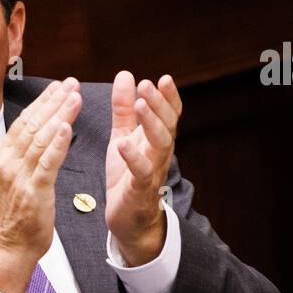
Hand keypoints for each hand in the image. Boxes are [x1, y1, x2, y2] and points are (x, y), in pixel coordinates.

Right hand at [0, 78, 81, 292]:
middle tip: (72, 83)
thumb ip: (26, 154)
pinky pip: (47, 163)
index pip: (25, 120)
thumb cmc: (16, 215)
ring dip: (60, 115)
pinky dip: (58, 144)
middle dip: (55, 101)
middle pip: (34, 123)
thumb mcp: (16, 177)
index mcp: (4, 155)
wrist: (8, 247)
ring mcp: (20, 176)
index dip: (44, 101)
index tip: (61, 86)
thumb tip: (41, 132)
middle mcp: (9, 161)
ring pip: (42, 138)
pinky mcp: (33, 191)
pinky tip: (68, 128)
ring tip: (75, 97)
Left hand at [105, 70, 181, 265]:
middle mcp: (159, 153)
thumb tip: (126, 74)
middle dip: (159, 104)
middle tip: (147, 85)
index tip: (163, 78)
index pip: (169, 114)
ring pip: (160, 145)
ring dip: (151, 123)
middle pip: (167, 125)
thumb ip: (123, 108)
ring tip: (139, 105)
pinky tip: (123, 143)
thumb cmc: (126, 175)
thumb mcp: (122, 136)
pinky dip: (134, 157)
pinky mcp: (140, 190)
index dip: (169, 97)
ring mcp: (152, 171)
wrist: (127, 218)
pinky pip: (141, 172)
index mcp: (156, 139)